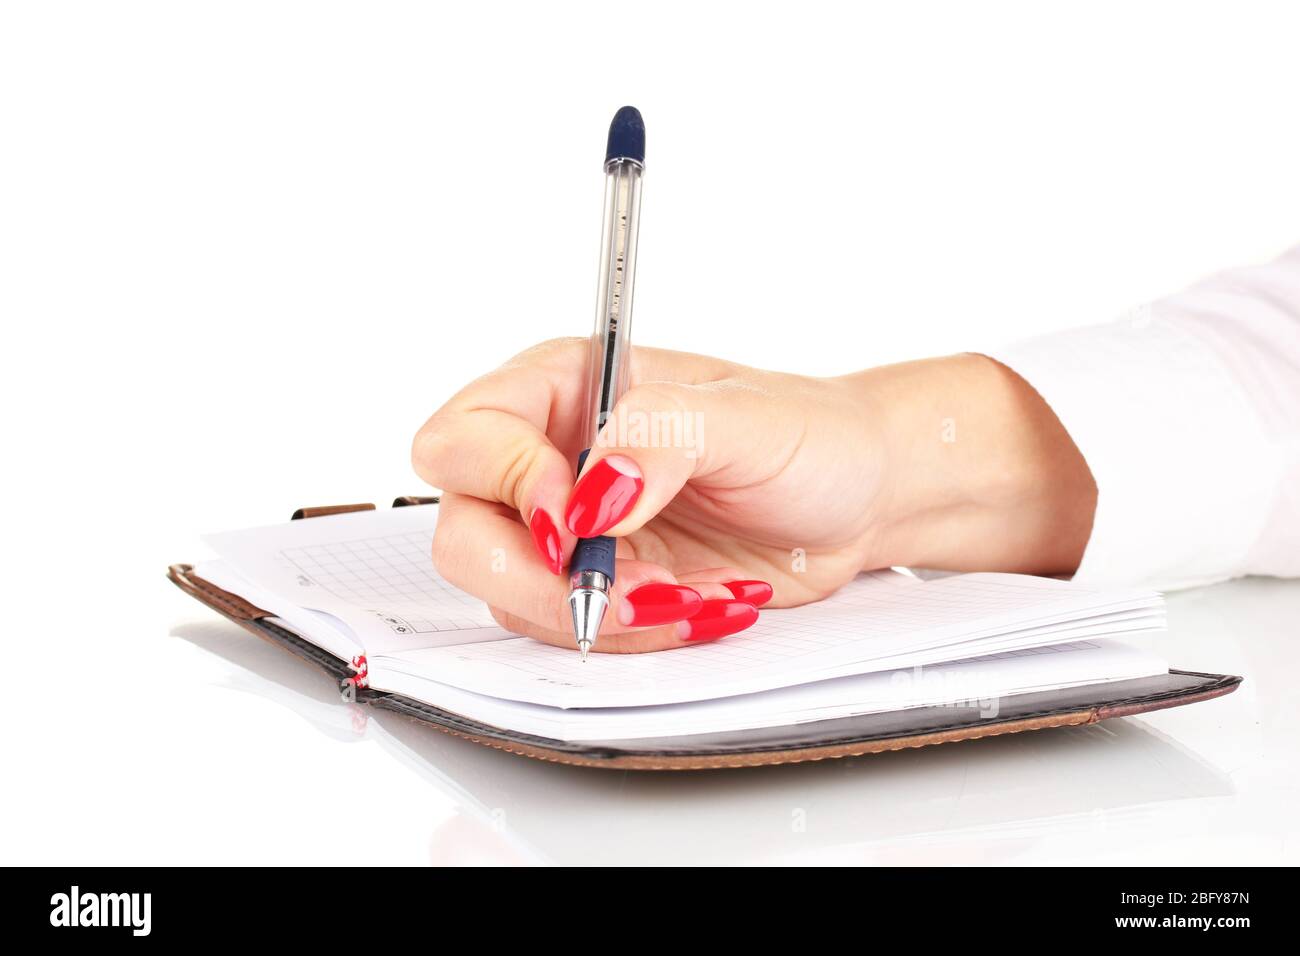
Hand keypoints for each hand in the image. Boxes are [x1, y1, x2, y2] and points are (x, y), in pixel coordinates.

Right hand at [412, 339, 1094, 651]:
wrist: (855, 500)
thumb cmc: (809, 434)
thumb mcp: (748, 418)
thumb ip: (660, 435)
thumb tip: (591, 492)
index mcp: (565, 388)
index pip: (468, 438)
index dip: (506, 485)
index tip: (577, 520)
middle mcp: (552, 458)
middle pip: (464, 530)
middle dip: (536, 577)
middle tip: (621, 586)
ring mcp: (572, 532)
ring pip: (511, 594)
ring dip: (596, 613)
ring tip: (687, 594)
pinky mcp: (602, 587)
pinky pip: (571, 630)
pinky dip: (630, 634)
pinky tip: (694, 605)